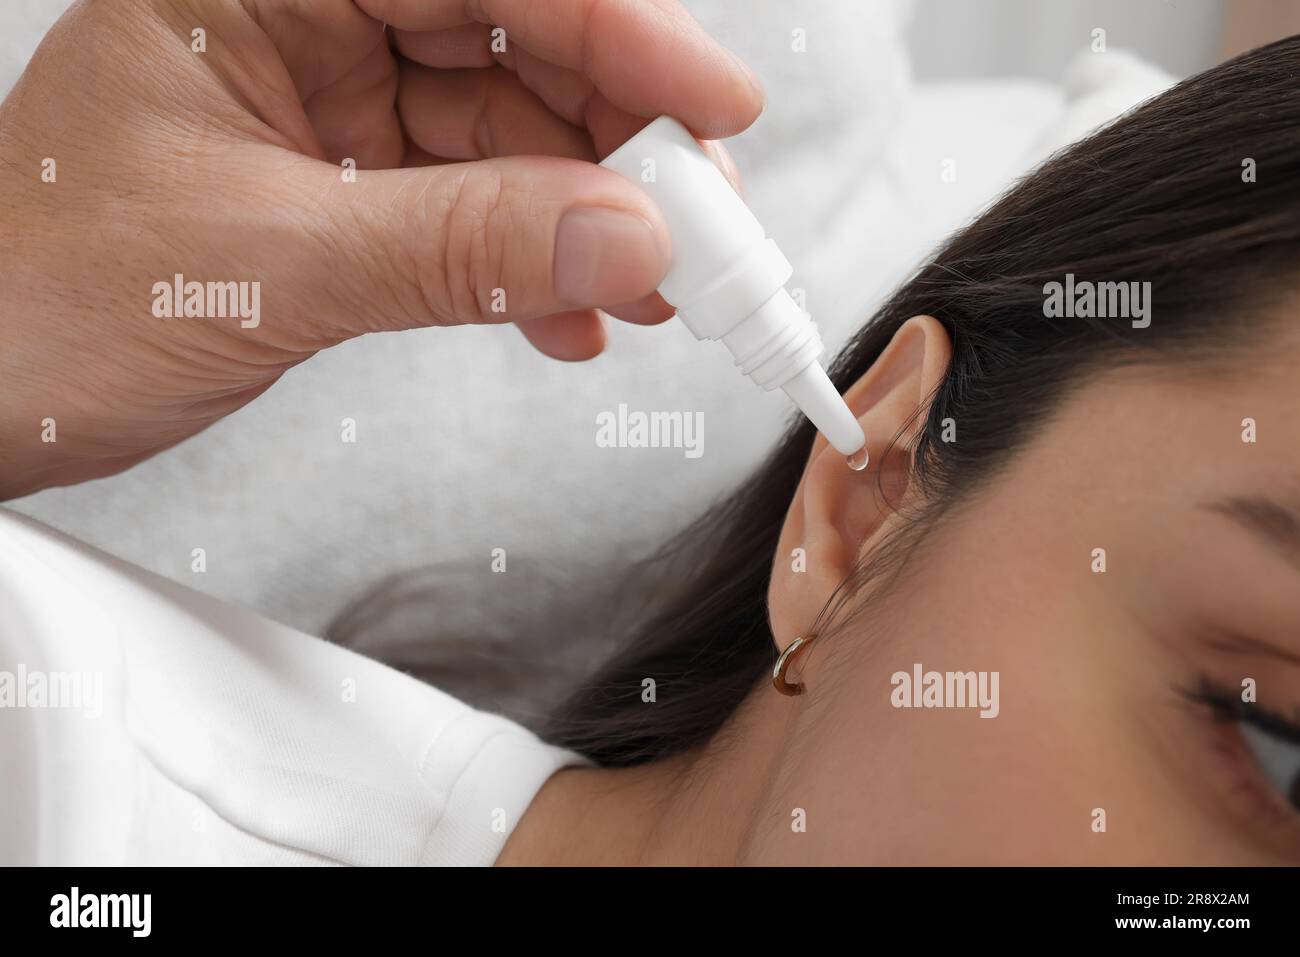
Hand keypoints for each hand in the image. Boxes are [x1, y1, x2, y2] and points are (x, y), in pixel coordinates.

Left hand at [0, 0, 761, 498]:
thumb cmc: (39, 301)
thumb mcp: (265, 265)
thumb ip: (458, 247)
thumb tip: (629, 237)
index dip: (617, 29)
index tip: (716, 105)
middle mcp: (303, 20)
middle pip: (513, 44)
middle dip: (621, 141)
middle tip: (704, 224)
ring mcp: (331, 105)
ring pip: (510, 135)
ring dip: (593, 218)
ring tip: (655, 289)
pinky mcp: (350, 186)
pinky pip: (477, 206)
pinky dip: (536, 265)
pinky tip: (573, 315)